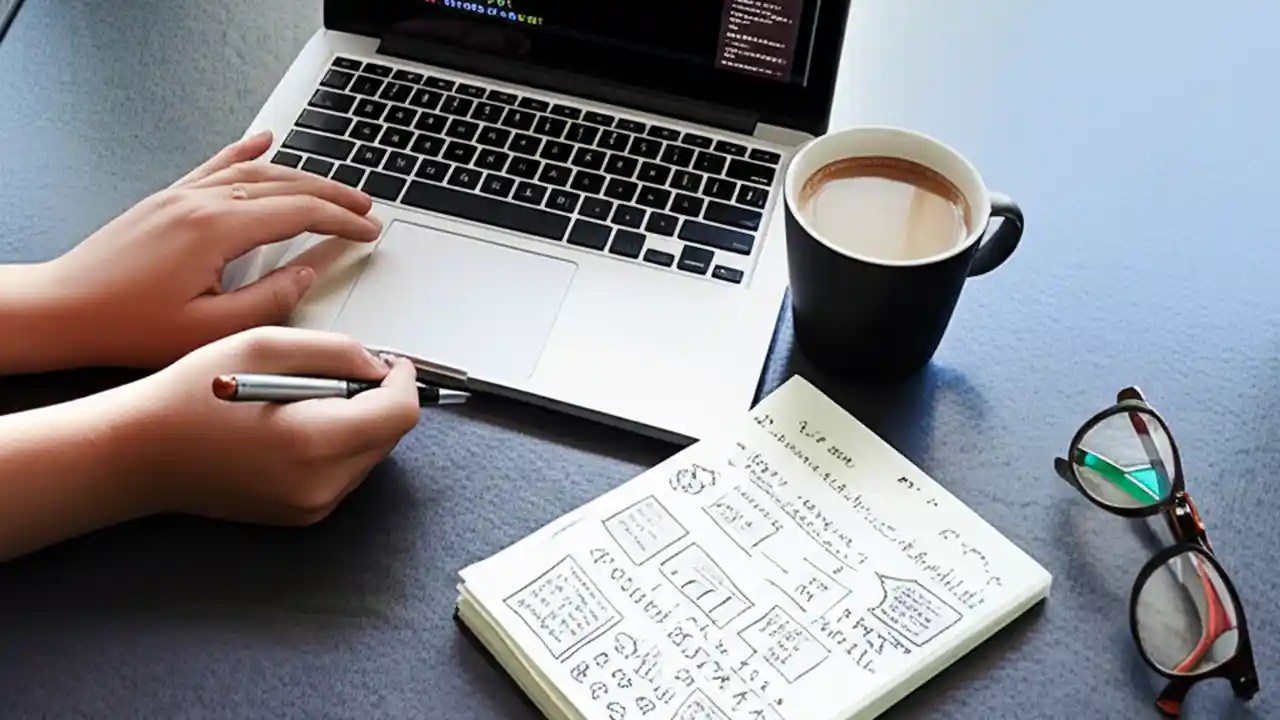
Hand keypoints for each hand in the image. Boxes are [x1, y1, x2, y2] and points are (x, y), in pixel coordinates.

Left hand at [37, 131, 381, 369]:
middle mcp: (200, 202)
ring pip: (256, 172)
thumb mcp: (209, 330)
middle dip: (333, 195)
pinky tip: (265, 141)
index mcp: (215, 230)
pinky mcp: (167, 199)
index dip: (341, 220)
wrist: (64, 309)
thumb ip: (268, 301)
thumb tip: (305, 275)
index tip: (368, 230)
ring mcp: (182, 195)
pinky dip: (246, 152)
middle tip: (366, 208)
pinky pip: (216, 164)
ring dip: (302, 176)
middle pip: (284, 186)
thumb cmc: (127, 325)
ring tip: (334, 188)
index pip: (298, 213)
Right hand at [122, 326, 420, 525]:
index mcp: (317, 441)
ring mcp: (312, 506)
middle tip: (339, 373)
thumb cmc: (190, 395)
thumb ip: (337, 351)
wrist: (139, 455)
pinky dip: (336, 445)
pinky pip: (344, 474)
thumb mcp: (266, 345)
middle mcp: (321, 483)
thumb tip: (379, 367)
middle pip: (389, 436)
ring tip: (304, 400)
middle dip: (377, 399)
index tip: (392, 362)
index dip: (404, 381)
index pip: (400, 414)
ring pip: (370, 455)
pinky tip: (293, 426)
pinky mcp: (301, 516)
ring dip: (357, 422)